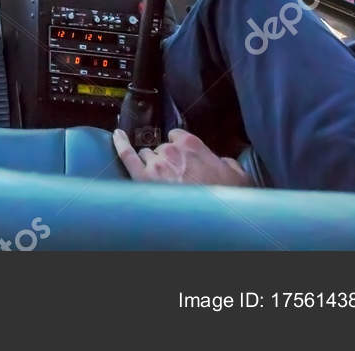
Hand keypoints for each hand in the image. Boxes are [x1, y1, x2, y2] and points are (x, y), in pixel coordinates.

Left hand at [114, 128, 249, 186]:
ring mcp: (155, 164)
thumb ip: (225, 161)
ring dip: (151, 164)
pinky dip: (120, 144)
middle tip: (176, 175)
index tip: (182, 154)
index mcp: (191, 144)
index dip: (179, 145)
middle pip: (161, 148)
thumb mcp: (237, 175)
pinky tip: (117, 137)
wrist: (213, 219)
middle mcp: (171, 151)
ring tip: (161, 178)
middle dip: (166, 159)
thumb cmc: (225, 198)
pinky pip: (127, 156)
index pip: (177, 135)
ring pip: (146, 155)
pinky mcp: (142, 178)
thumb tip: (221, 161)